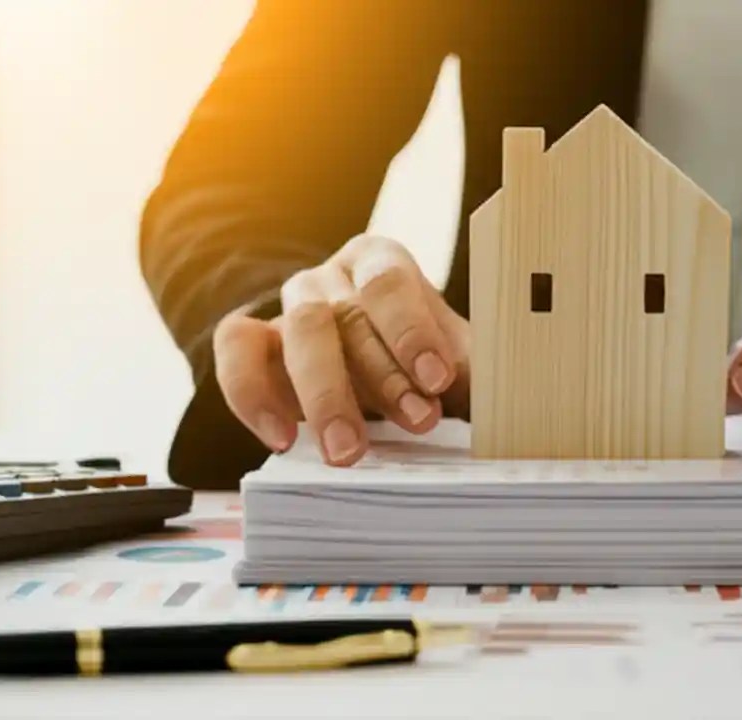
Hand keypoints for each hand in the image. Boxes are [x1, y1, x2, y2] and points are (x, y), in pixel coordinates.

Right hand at [212, 234, 469, 465]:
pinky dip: (251, 395)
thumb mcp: (459, 359)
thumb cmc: (425, 363)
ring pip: (295, 333)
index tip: (438, 377)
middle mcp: (330, 278)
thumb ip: (476, 370)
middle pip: (344, 314)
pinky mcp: (254, 343)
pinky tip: (282, 438)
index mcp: (381, 261)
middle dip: (382, 375)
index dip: (412, 329)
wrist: (382, 372)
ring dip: (326, 395)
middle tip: (416, 423)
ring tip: (348, 450)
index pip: (389, 282)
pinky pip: (235, 352)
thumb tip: (506, 398)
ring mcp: (288, 307)